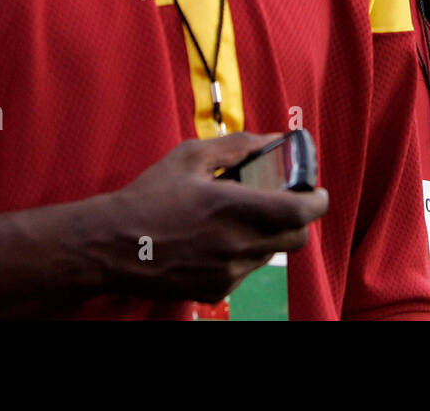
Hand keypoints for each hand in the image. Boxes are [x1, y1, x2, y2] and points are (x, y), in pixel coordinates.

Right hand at [93, 132, 328, 303]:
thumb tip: (272, 139)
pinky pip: (246, 270)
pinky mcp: (215, 290)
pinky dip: (244, 253)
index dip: (317, 200)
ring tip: (240, 217)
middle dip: (299, 218)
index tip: (316, 191)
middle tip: (286, 201)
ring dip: (269, 235)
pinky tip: (218, 239)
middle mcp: (237, 245)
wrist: (111, 245)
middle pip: (296, 238)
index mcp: (233, 208)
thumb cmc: (150, 196)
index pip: (300, 212)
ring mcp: (228, 272)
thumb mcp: (190, 157)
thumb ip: (237, 146)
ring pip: (271, 254)